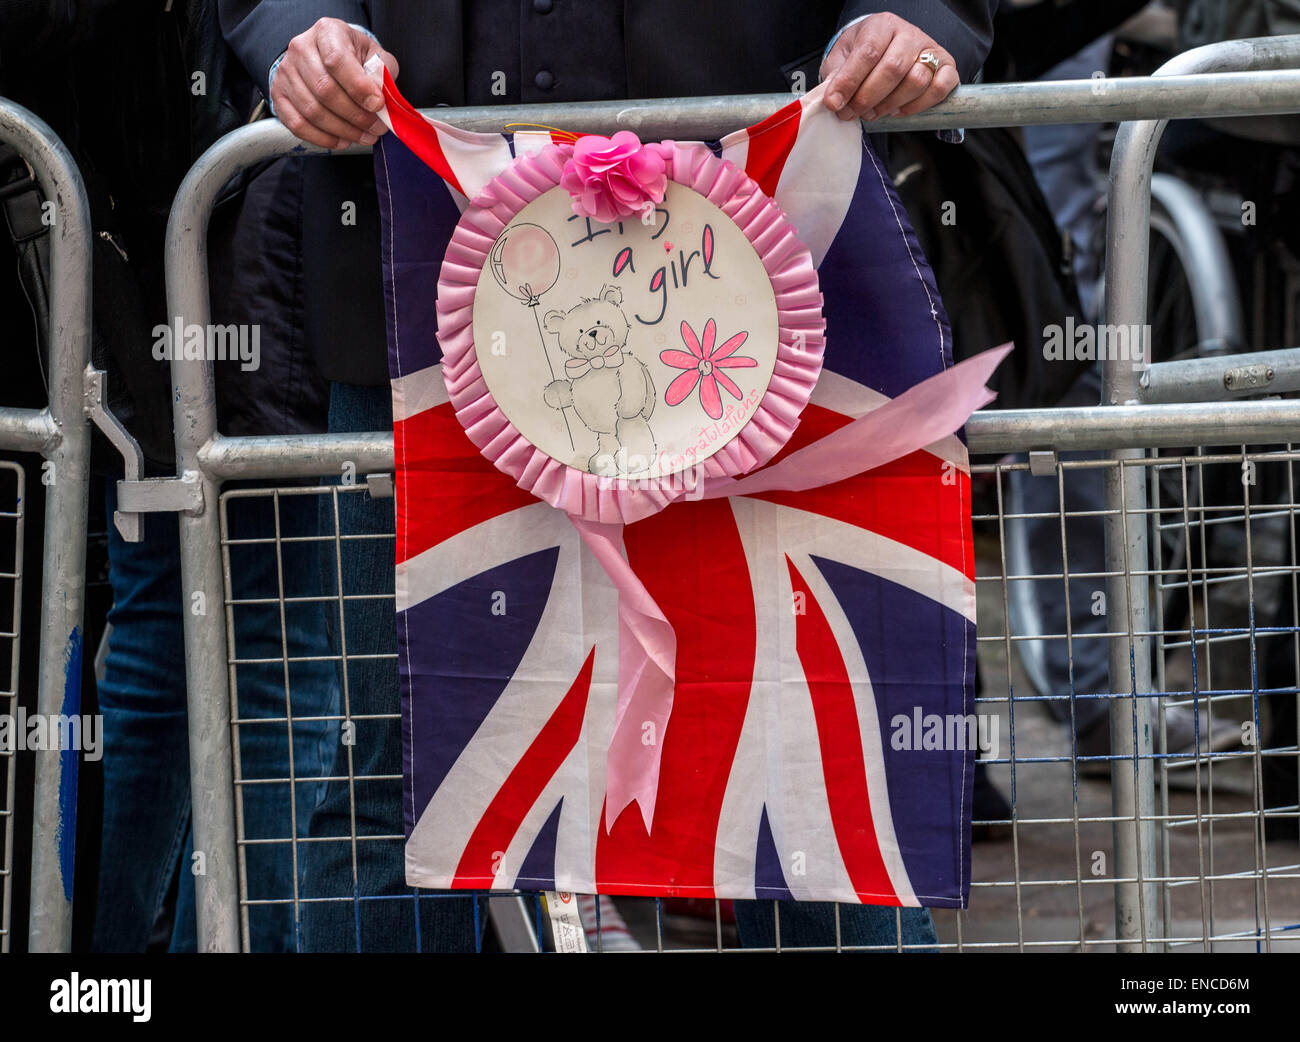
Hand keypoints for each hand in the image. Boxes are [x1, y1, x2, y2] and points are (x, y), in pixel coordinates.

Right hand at [271, 17, 399, 147]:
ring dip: (343, 130)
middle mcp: (301, 48)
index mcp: (327, 32)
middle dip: (355, 115)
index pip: (337, 60)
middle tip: (376, 128)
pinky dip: (322, 139)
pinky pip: (297, 124)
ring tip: (364, 137)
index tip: (377, 105)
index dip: (359, 87)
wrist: (326, 57)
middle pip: (325, 90)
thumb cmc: (355, 58)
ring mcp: (286, 72)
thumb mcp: (375, 57)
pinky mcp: (278, 94)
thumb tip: (382, 102)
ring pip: (312, 110)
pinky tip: (342, 141)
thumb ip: (382, 75)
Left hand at [820, 13, 959, 121]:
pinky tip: (898, 110)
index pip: (868, 52)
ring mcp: (930, 49)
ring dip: (890, 105)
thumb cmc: (863, 55)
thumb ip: (836, 76)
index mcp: (881, 25)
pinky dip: (919, 105)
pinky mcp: (946, 66)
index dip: (849, 82)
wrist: (887, 49)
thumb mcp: (842, 59)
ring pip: (916, 81)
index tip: (834, 103)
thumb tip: (834, 98)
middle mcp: (908, 33)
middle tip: (852, 113)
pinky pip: (939, 88)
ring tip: (873, 112)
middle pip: (893, 69)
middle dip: (868, 98)